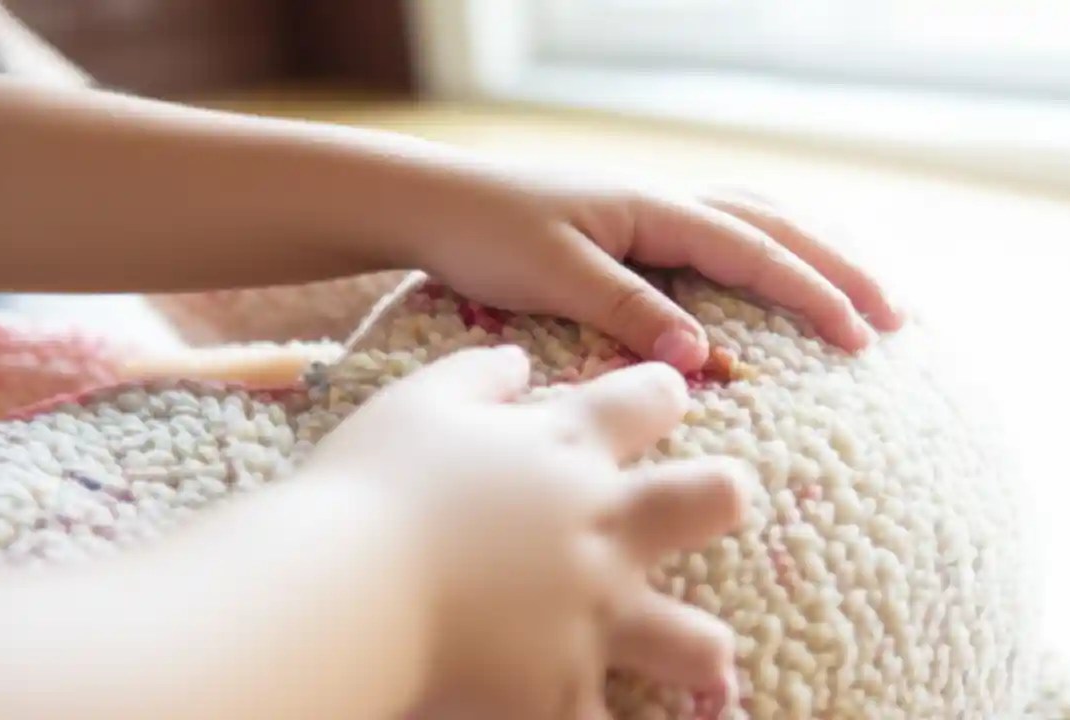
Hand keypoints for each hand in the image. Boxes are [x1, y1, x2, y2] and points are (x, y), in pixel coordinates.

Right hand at [304, 346, 751, 718]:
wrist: (344, 590)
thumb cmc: (373, 485)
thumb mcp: (419, 403)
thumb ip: (477, 375)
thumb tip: (517, 360)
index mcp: (569, 450)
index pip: (647, 401)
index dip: (663, 393)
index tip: (668, 396)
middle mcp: (602, 528)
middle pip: (712, 500)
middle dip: (725, 499)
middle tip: (722, 504)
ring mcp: (592, 615)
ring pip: (695, 642)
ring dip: (701, 650)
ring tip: (710, 663)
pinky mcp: (561, 690)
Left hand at [406, 163, 902, 372]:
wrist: (435, 201)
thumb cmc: (487, 233)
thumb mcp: (555, 274)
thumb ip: (628, 309)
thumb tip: (701, 356)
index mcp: (655, 209)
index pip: (755, 251)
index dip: (813, 294)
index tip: (862, 337)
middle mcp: (665, 203)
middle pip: (775, 227)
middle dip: (839, 270)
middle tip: (896, 316)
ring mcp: (653, 213)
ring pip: (755, 223)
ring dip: (811, 255)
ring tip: (859, 291)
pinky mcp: (635, 232)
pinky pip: (720, 236)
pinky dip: (765, 253)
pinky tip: (773, 274)